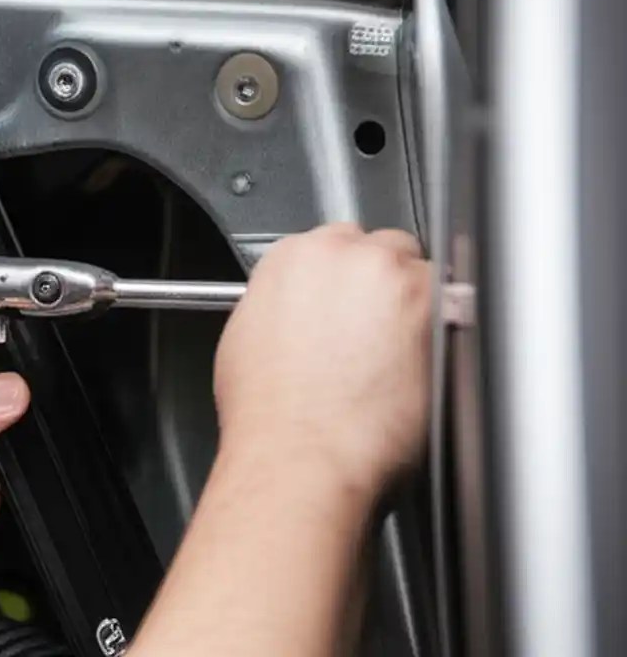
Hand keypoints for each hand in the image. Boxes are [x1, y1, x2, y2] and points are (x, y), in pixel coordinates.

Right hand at [213, 223, 431, 495]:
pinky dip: (442, 333)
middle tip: (373, 333)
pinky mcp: (439, 307)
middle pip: (381, 249)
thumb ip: (281, 304)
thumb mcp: (247, 340)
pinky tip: (417, 370)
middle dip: (382, 286)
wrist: (300, 455)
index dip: (343, 282)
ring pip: (421, 275)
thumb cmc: (270, 414)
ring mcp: (394, 277)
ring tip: (396, 359)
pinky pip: (454, 308)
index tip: (347, 305)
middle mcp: (344, 255)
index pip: (332, 244)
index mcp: (292, 256)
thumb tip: (299, 310)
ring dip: (414, 307)